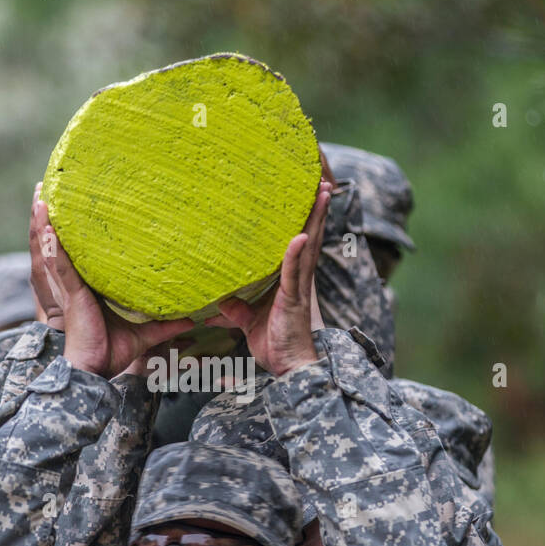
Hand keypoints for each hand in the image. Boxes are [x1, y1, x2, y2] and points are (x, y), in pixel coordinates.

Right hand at [31, 195, 192, 376]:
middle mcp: (68, 285)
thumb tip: (192, 320)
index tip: (60, 206)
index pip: (67, 253)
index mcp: (80, 289)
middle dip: (44, 218)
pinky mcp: (71, 295)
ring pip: (47, 250)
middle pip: (50, 245)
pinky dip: (51, 245)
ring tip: (40, 196)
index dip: (59, 232)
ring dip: (41, 223)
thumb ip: (164, 324)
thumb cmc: (109, 354)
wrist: (95, 371)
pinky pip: (58, 265)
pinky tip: (48, 227)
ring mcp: (66, 288)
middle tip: (43, 188)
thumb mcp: (142, 335)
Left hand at [206, 181, 331, 375]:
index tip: (310, 193)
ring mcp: (299, 286)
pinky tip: (299, 236)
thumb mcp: (250, 322)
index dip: (306, 218)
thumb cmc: (276, 344)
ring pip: (310, 245)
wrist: (288, 366)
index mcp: (291, 280)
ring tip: (323, 192)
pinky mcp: (294, 298)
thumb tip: (221, 300)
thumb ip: (238, 309)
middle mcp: (300, 278)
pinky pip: (295, 272)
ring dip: (316, 219)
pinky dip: (297, 253)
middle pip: (310, 235)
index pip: (300, 242)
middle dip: (317, 208)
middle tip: (321, 179)